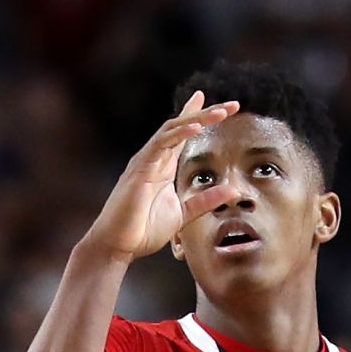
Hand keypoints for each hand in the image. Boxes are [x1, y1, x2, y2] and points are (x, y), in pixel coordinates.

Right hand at [85, 93, 241, 262]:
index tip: (219, 106)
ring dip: (197, 119)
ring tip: (220, 113)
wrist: (117, 245)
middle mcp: (154, 159)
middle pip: (181, 126)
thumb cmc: (143, 231)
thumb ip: (206, 201)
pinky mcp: (139, 169)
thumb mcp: (184, 214)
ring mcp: (145, 161)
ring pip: (172, 129)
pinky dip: (178, 134)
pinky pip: (160, 144)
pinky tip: (196, 128)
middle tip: (232, 106)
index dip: (197, 116)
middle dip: (206, 114)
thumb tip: (233, 191)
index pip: (182, 135)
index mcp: (163, 167)